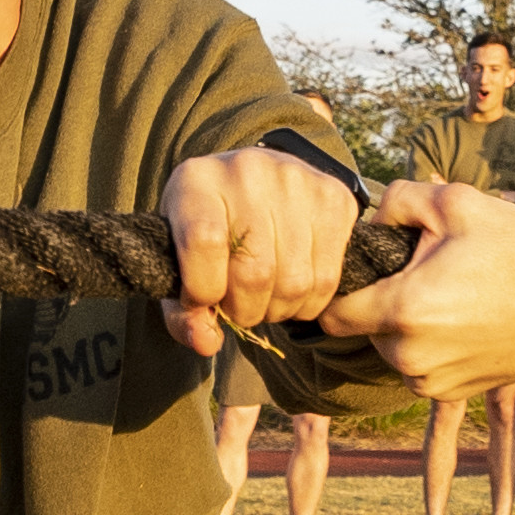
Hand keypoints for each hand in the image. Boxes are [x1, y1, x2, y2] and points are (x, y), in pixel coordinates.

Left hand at [161, 143, 362, 356]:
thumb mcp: (180, 266)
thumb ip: (182, 313)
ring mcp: (298, 180)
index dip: (204, 290)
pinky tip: (295, 288)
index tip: (203, 300)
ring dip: (280, 310)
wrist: (252, 184)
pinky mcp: (335, 197)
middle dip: (246, 310)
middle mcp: (249, 171)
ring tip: (267, 299)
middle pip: (255, 272)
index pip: (204, 242)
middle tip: (241, 307)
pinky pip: (328, 278)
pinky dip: (310, 301)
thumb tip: (206, 343)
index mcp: (197, 181)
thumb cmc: (209, 232)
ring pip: (296, 282)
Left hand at [331, 178, 514, 403]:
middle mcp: (410, 354)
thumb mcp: (456, 202)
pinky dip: (428, 350)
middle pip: (363, 330)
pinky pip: (418, 369)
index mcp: (403, 309)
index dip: (339, 289)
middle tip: (422, 277)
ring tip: (447, 299)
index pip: (332, 314)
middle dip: (381, 303)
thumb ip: (398, 200)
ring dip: (404, 329)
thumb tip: (369, 220)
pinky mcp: (451, 393)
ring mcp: (431, 379)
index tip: (361, 273)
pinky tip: (461, 324)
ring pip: (390, 351)